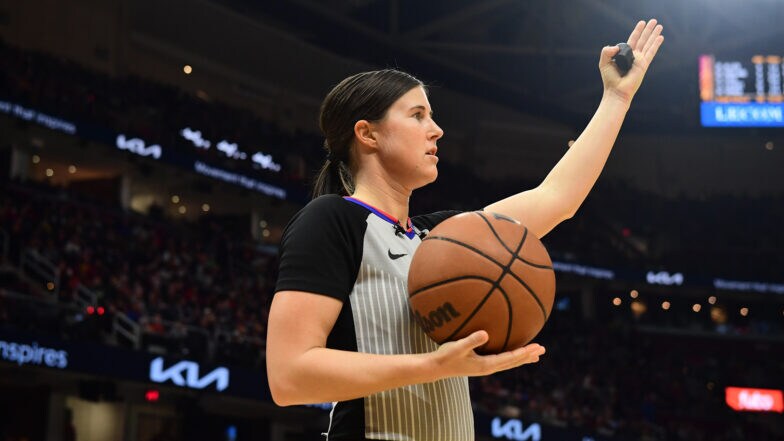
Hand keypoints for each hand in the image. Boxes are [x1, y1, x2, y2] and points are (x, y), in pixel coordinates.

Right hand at [429, 330, 545, 377]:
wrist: (436, 368)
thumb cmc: (446, 356)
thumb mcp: (457, 347)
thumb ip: (471, 340)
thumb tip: (485, 333)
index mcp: (487, 365)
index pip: (511, 358)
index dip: (524, 352)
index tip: (537, 347)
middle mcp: (489, 368)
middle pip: (514, 362)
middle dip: (528, 356)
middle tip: (543, 349)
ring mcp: (485, 367)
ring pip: (509, 363)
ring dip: (522, 358)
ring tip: (534, 355)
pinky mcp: (481, 365)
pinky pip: (502, 361)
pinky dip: (512, 357)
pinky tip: (512, 353)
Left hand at [599, 19, 664, 104]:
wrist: (616, 91)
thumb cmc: (610, 80)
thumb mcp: (604, 63)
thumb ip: (606, 52)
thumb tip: (615, 46)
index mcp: (624, 55)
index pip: (632, 40)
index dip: (637, 31)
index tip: (641, 23)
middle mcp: (633, 57)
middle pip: (642, 40)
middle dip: (648, 30)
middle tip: (653, 21)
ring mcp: (639, 60)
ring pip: (648, 44)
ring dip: (654, 35)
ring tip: (659, 25)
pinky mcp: (643, 65)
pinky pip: (651, 52)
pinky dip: (656, 44)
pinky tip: (660, 37)